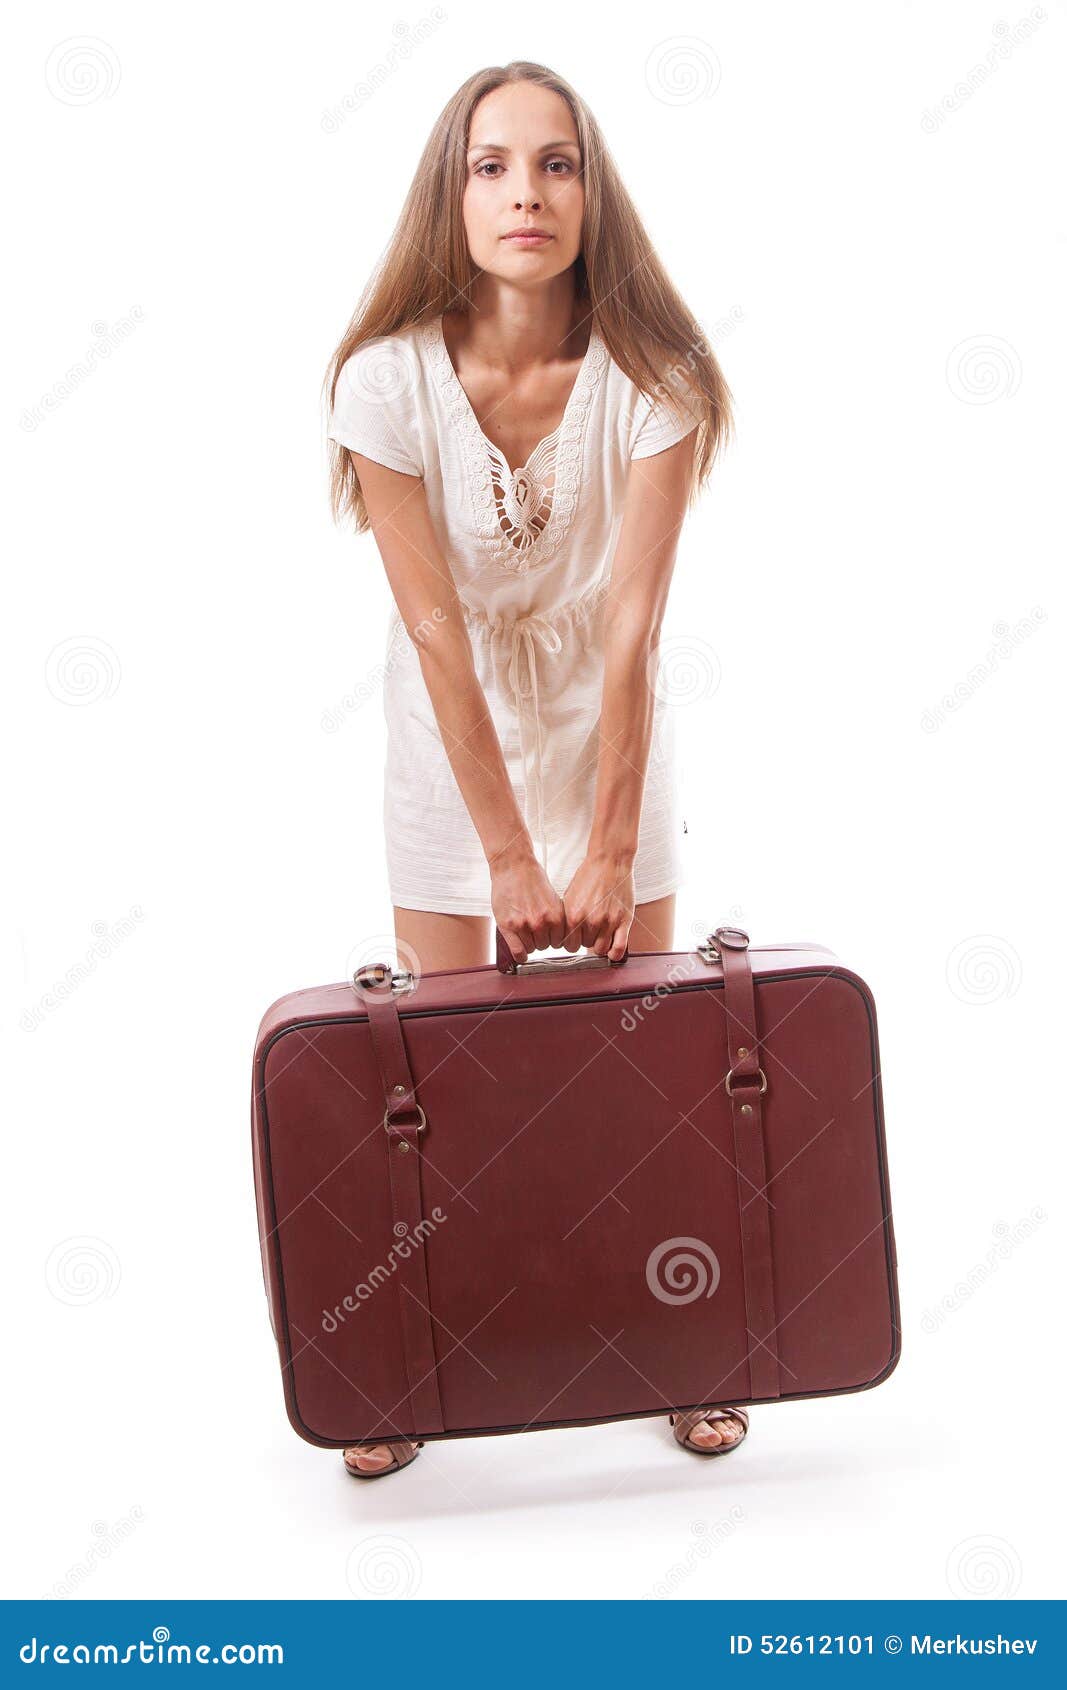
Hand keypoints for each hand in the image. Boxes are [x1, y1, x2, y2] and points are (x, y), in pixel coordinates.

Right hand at [489, 843, 566, 964]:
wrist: (514, 867)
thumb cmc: (532, 880)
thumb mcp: (552, 899)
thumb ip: (555, 919)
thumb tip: (558, 938)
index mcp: (556, 916)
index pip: (560, 942)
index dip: (553, 939)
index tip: (549, 937)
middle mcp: (542, 922)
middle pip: (545, 946)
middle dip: (540, 939)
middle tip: (533, 929)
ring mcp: (524, 925)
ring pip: (531, 949)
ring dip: (528, 943)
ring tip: (524, 930)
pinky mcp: (509, 926)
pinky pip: (518, 951)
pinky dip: (520, 955)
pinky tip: (520, 952)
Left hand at [562, 852, 634, 960]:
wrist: (609, 861)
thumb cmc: (590, 876)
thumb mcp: (569, 896)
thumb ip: (567, 917)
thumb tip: (564, 935)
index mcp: (573, 915)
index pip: (568, 945)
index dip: (572, 942)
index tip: (575, 938)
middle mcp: (590, 920)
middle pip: (585, 946)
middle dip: (586, 940)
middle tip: (589, 931)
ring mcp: (608, 922)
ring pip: (601, 949)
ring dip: (599, 944)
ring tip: (600, 935)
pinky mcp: (624, 921)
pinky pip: (619, 948)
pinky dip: (615, 954)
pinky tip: (612, 952)